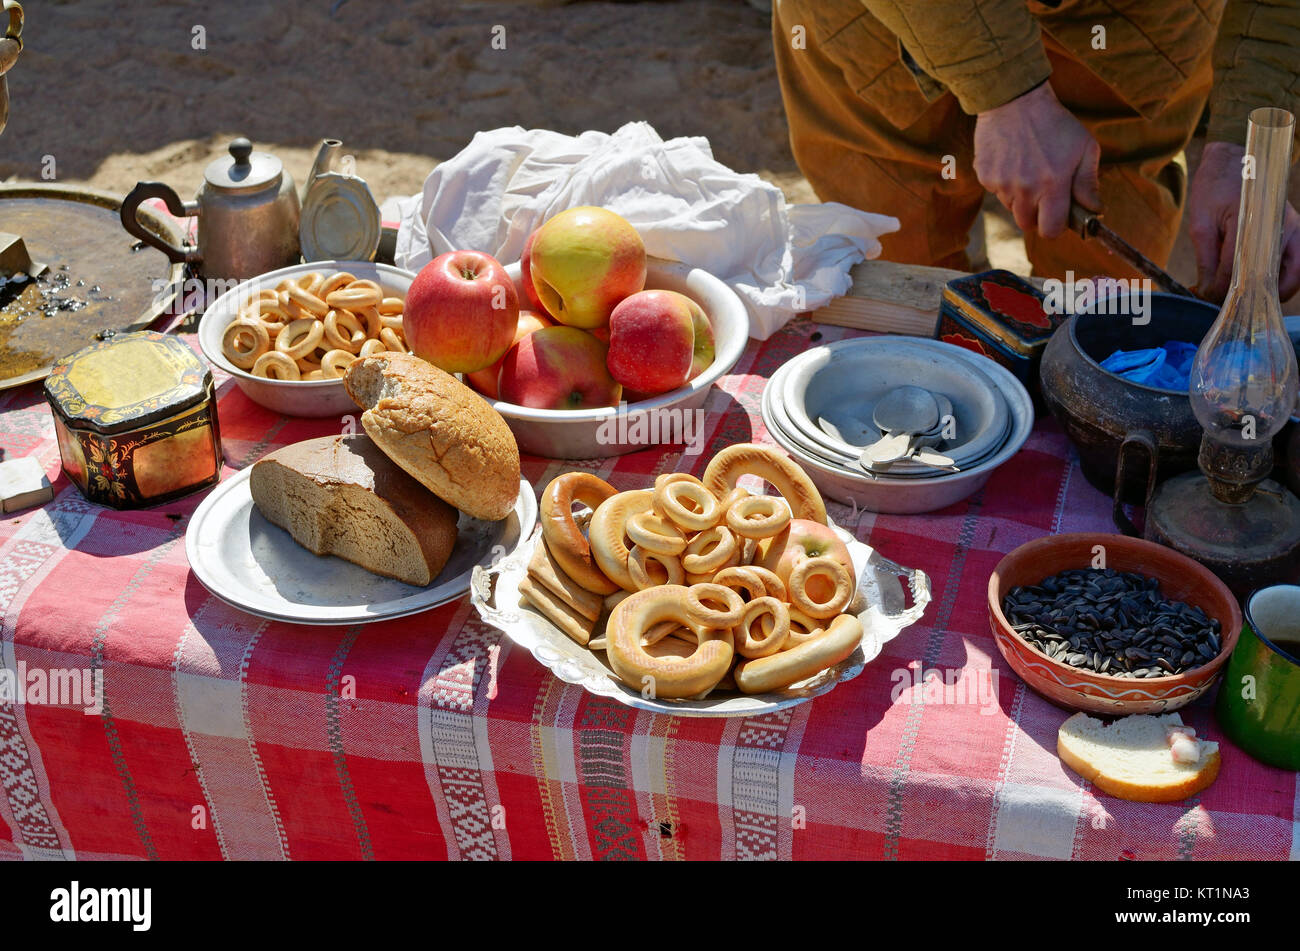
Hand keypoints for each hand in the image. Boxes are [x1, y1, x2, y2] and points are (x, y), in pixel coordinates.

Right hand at [973, 81, 1101, 238]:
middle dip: (1037, 215)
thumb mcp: (1085, 147)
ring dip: (1021, 198)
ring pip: (1011, 209)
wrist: (1016, 100)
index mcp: (1052, 185)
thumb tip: (1093, 210)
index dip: (1056, 227)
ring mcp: (1002, 184)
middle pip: (1027, 225)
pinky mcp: (985, 176)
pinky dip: (1005, 183)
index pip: (1051, 230)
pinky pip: (997, 192)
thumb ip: (1088, 183)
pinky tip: (1013, 161)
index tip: (1059, 216)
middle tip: (1044, 194)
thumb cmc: (1055, 123)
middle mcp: (1024, 189)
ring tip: (1028, 170)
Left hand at [1188, 140, 1299, 301]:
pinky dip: (1284, 279)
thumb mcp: (1201, 223)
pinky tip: (1261, 283)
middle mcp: (1281, 226)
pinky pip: (1298, 264)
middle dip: (1251, 296)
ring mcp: (1295, 229)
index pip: (1236, 269)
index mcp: (1252, 221)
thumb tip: (1207, 291)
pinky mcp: (1299, 232)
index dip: (1218, 290)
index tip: (1204, 297)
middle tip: (1227, 302)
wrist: (1237, 161)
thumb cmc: (1216, 189)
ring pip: (1294, 275)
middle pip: (1273, 278)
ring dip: (1272, 292)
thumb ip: (1206, 259)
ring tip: (1244, 294)